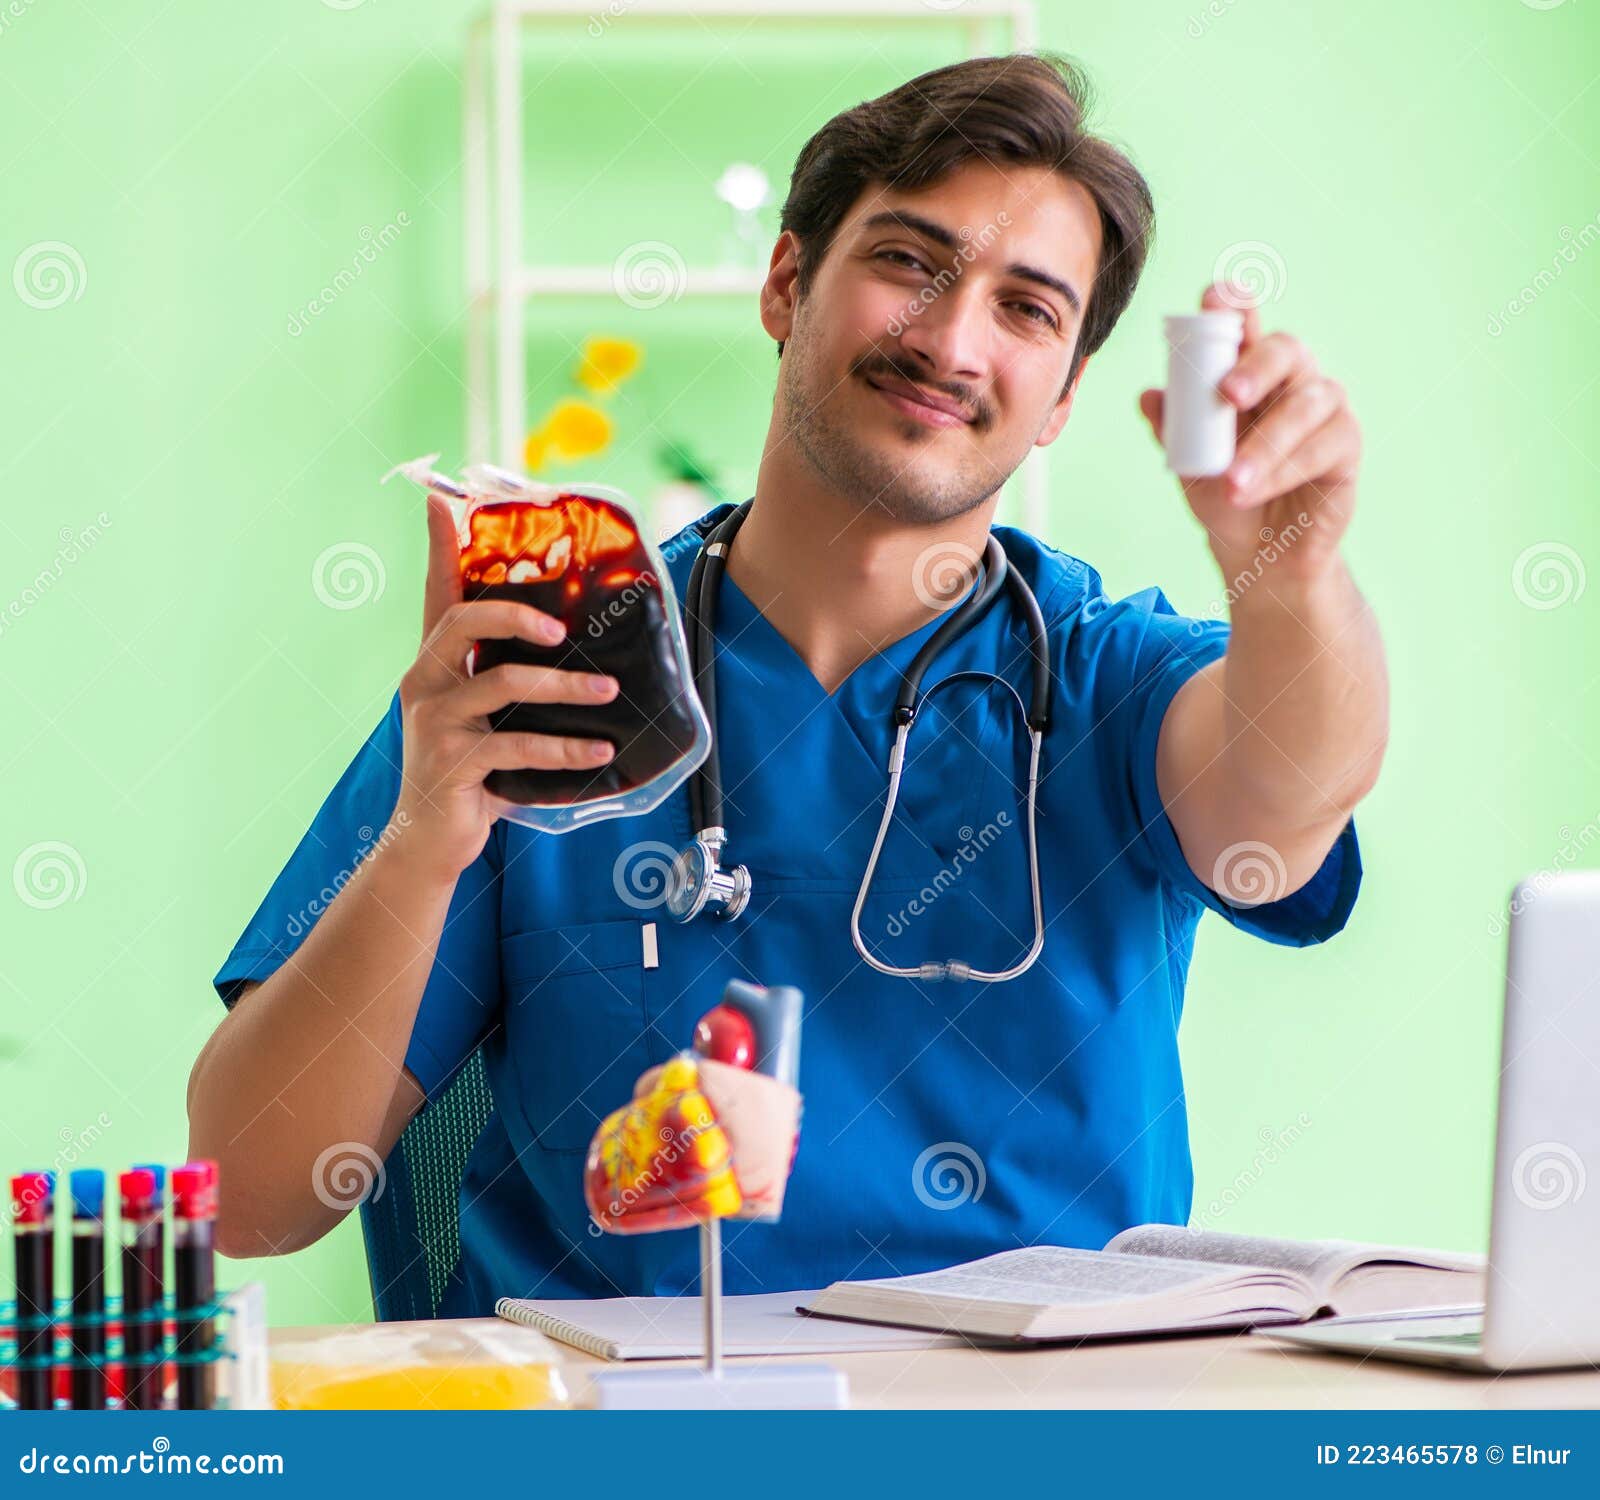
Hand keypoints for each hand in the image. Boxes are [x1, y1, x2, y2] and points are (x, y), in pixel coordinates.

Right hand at [389, 494, 619, 885]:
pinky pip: (519, 744)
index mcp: (433, 665)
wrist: (430, 841)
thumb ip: (508, 680)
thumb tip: (571, 646)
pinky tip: (599, 750)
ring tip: (609, 692)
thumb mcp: (484, 718)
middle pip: (463, 622)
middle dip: (517, 614)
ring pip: (502, 683)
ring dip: (564, 687)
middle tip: (564, 630)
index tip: (441, 502)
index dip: (439, 548)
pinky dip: (566, 748)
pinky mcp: (453, 763)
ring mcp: (436, 722)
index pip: (436, 594)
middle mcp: (425, 683)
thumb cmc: (468, 772)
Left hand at [1139, 282, 1361, 594]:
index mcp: (1247, 374)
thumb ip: (1173, 430)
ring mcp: (1324, 410)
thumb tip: (1148, 396)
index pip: (1245, 326)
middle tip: (1228, 395)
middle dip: (1256, 366)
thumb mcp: (1189, 467)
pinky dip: (1284, 469)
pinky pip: (1324, 445)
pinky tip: (1252, 490)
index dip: (1234, 305)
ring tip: (1230, 480)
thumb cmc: (1226, 497)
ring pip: (1306, 404)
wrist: (1259, 555)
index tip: (1215, 298)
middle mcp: (1290, 381)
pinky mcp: (1346, 446)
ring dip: (1266, 442)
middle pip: (1285, 349)